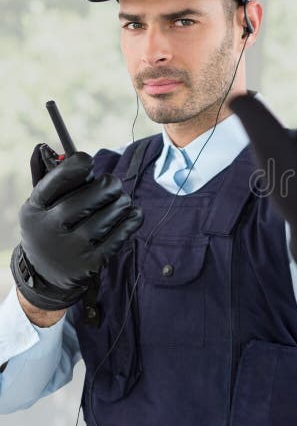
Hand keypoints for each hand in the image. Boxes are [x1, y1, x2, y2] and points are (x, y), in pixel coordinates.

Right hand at [11, 145, 143, 310]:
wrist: (47, 275)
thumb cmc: (51, 226)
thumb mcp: (40, 205)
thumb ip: (51, 178)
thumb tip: (59, 150)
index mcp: (35, 208)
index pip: (59, 178)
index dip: (78, 165)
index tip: (88, 162)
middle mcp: (51, 227)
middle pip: (97, 192)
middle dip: (111, 184)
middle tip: (112, 185)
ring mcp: (72, 247)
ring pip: (115, 209)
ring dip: (123, 202)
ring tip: (119, 202)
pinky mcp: (92, 261)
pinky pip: (124, 231)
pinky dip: (133, 218)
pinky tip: (132, 213)